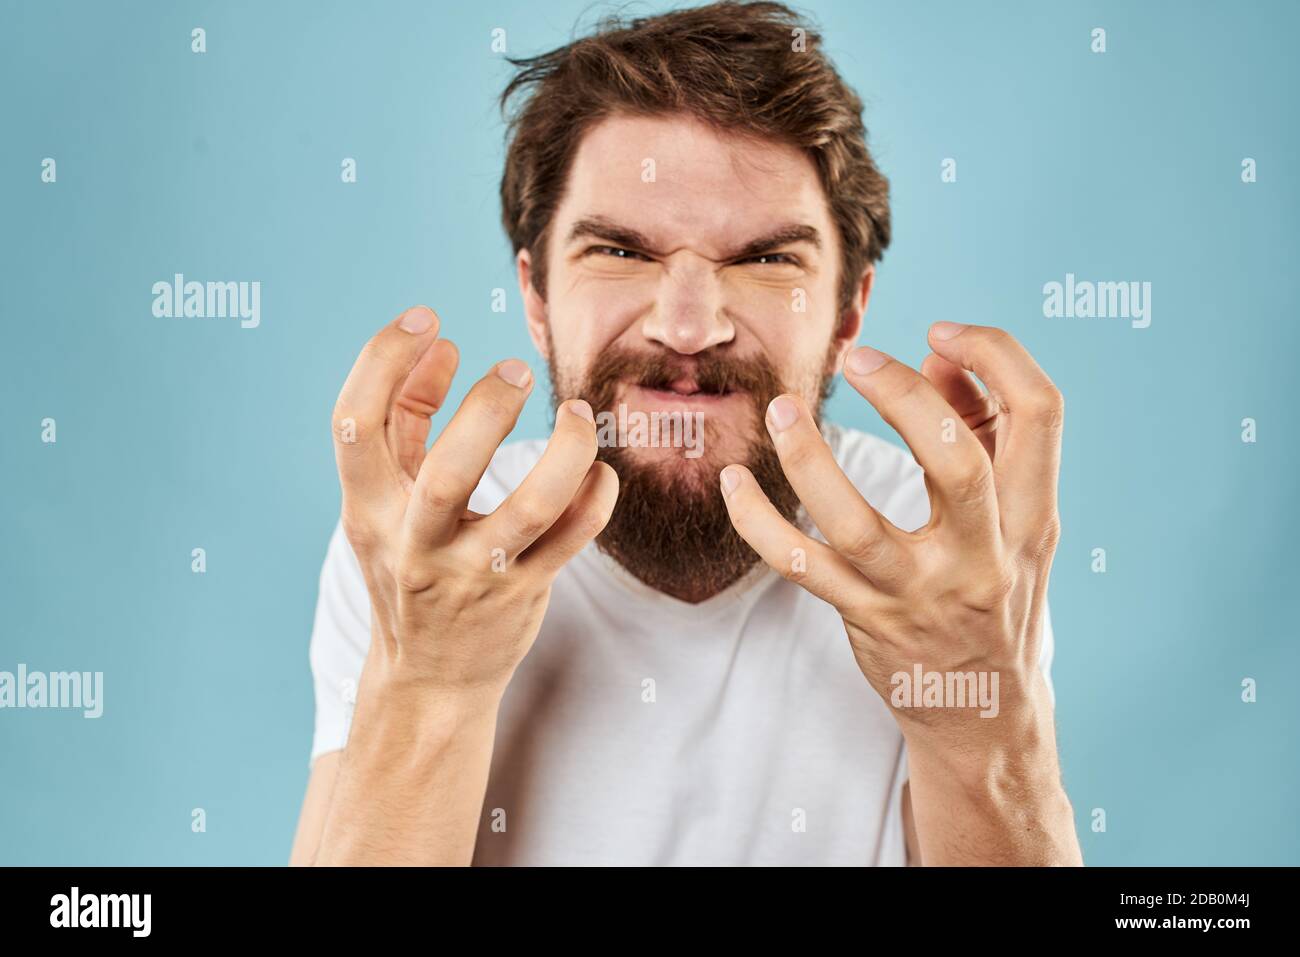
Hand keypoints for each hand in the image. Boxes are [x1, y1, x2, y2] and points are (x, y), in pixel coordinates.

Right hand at [332, 306, 618, 699]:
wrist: (430, 677)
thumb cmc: (410, 565)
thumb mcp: (386, 498)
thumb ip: (405, 416)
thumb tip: (439, 343)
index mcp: (368, 510)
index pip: (354, 425)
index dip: (383, 360)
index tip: (426, 317)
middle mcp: (415, 545)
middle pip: (447, 473)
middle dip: (486, 412)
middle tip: (517, 369)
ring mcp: (473, 574)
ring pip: (529, 509)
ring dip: (564, 452)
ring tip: (578, 414)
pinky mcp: (523, 594)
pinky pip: (573, 539)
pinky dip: (595, 495)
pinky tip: (599, 468)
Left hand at [720, 322, 1062, 750]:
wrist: (985, 710)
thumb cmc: (997, 588)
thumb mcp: (1017, 515)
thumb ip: (984, 424)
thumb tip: (937, 351)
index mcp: (1032, 514)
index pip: (1039, 414)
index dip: (996, 353)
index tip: (940, 330)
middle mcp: (985, 555)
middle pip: (955, 460)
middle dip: (903, 397)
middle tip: (856, 357)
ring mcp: (921, 593)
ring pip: (857, 522)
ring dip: (809, 458)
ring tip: (780, 410)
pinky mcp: (867, 618)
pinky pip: (800, 566)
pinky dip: (757, 521)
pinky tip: (735, 483)